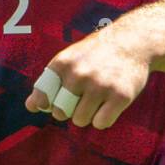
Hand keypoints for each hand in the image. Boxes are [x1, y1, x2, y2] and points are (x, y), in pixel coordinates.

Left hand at [25, 30, 150, 129]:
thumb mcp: (69, 60)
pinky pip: (101, 123)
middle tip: (82, 97)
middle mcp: (79, 74)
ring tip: (97, 99)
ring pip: (80, 120)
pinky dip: (104, 119)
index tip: (60, 96)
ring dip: (87, 115)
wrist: (133, 41)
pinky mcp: (120, 96)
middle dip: (69, 110)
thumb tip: (31, 107)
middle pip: (60, 112)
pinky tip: (109, 104)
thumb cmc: (96, 54)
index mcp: (62, 64)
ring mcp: (100, 85)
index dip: (49, 101)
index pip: (43, 96)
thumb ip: (49, 82)